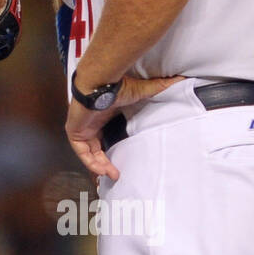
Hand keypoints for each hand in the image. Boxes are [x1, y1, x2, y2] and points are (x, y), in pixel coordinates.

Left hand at [65, 75, 183, 180]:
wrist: (98, 83)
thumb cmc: (116, 86)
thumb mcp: (141, 91)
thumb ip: (158, 88)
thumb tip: (180, 79)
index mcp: (101, 115)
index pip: (104, 136)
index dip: (111, 149)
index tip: (122, 159)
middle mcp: (90, 123)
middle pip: (96, 148)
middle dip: (106, 162)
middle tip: (117, 173)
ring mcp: (81, 128)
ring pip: (88, 153)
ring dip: (100, 165)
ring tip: (113, 175)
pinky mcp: (74, 132)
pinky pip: (81, 153)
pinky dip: (91, 162)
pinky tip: (103, 170)